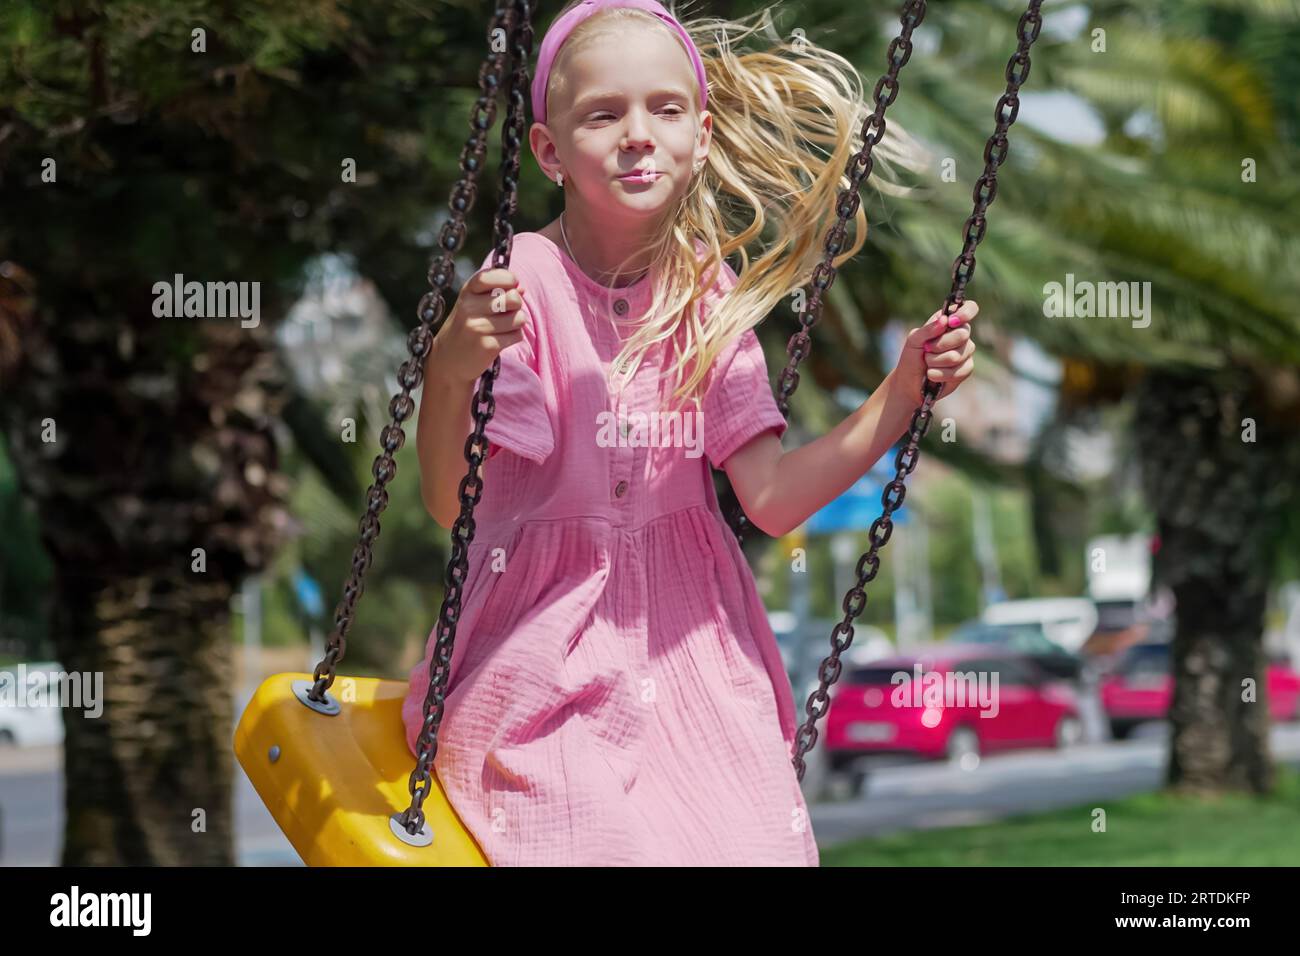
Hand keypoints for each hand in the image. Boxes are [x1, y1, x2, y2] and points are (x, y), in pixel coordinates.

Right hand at [426, 267, 528, 384]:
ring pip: (519, 318)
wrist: (448, 359)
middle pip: (513, 298)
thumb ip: (496, 293)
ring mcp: (478, 327)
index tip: (513, 284)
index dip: (508, 278)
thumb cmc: (466, 326)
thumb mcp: (474, 303)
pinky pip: (517, 335)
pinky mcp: (488, 346)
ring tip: (502, 328)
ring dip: (516, 323)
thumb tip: (521, 289)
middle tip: (507, 311)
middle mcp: (469, 308)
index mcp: (467, 292)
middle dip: (517, 305)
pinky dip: (513, 337)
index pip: (490, 277)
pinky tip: (500, 340)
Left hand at [893, 300, 977, 400]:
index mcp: (948, 322)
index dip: (965, 313)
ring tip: (928, 363)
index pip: (969, 308)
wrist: (909, 383)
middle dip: (940, 345)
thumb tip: (945, 320)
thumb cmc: (911, 358)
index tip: (951, 322)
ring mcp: (965, 351)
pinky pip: (960, 370)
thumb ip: (928, 329)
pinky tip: (932, 375)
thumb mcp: (913, 340)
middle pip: (962, 334)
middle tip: (927, 350)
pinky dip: (942, 374)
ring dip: (937, 361)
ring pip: (958, 355)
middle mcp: (960, 334)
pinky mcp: (966, 368)